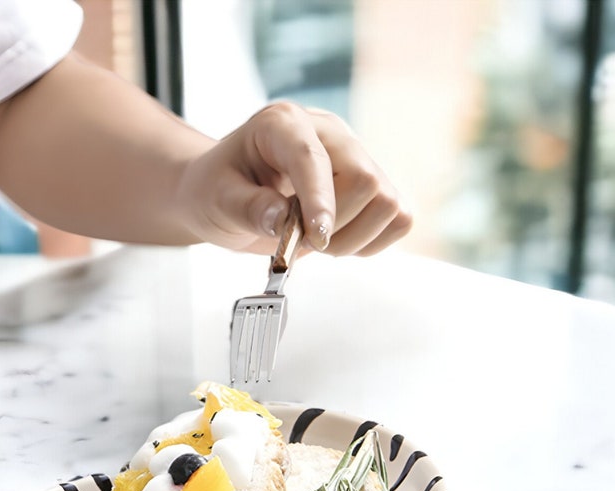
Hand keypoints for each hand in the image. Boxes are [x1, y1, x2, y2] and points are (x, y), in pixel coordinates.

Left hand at [177, 101, 412, 256]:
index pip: (313, 157)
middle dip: (334, 226)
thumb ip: (246, 208)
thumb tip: (280, 220)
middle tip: (298, 242)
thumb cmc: (219, 188)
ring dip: (353, 238)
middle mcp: (328, 133)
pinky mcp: (372, 184)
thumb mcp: (215, 199)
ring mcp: (355, 157)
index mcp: (283, 124)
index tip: (316, 239)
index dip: (319, 200)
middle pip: (364, 179)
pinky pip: (398, 218)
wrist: (228, 192)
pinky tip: (339, 240)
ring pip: (387, 202)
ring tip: (316, 242)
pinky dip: (372, 241)